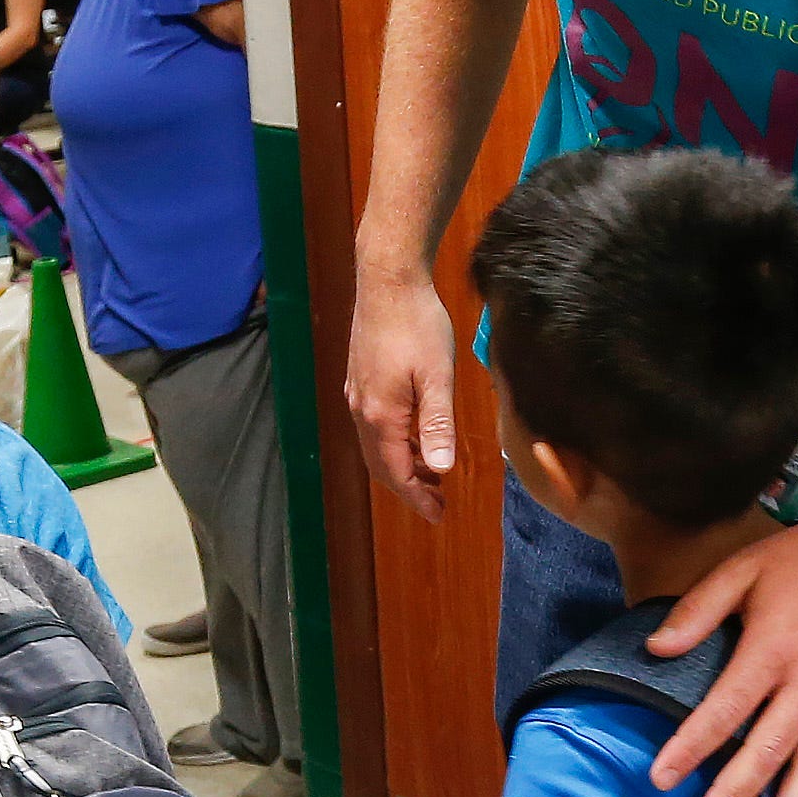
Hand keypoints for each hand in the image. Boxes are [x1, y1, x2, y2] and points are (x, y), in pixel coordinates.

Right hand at [346, 262, 457, 516]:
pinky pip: (374, 425)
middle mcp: (361, 410)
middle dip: (408, 487)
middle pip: (381, 465)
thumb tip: (440, 468)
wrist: (388, 281)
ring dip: (402, 463)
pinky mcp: (360, 378)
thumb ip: (437, 424)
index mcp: (381, 415)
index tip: (437, 515)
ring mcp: (357, 394)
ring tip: (432, 471)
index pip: (396, 472)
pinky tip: (416, 434)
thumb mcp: (437, 377)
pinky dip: (394, 441)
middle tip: (436, 501)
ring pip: (376, 445)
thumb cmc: (417, 324)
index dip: (417, 497)